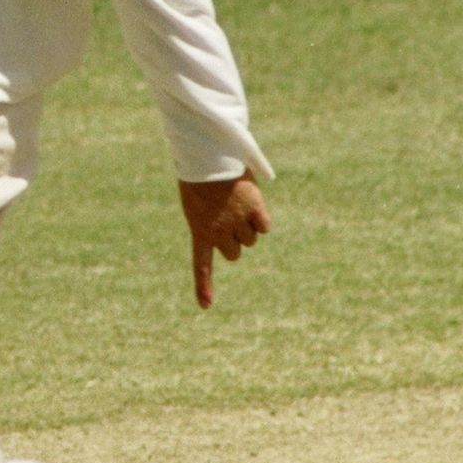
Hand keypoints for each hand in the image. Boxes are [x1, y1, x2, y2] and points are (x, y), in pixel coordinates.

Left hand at [177, 171, 270, 309]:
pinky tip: (251, 202)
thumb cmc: (201, 176)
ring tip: (237, 205)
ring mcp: (238, 222)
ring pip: (251, 240)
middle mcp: (219, 231)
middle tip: (228, 219)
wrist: (212, 155)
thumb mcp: (198, 202)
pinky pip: (264, 226)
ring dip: (247, 227)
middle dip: (234, 240)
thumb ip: (212, 224)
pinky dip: (261, 218)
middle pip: (235, 253)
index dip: (203, 286)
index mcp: (200, 230)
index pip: (202, 264)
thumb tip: (233, 243)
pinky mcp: (255, 210)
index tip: (205, 307)